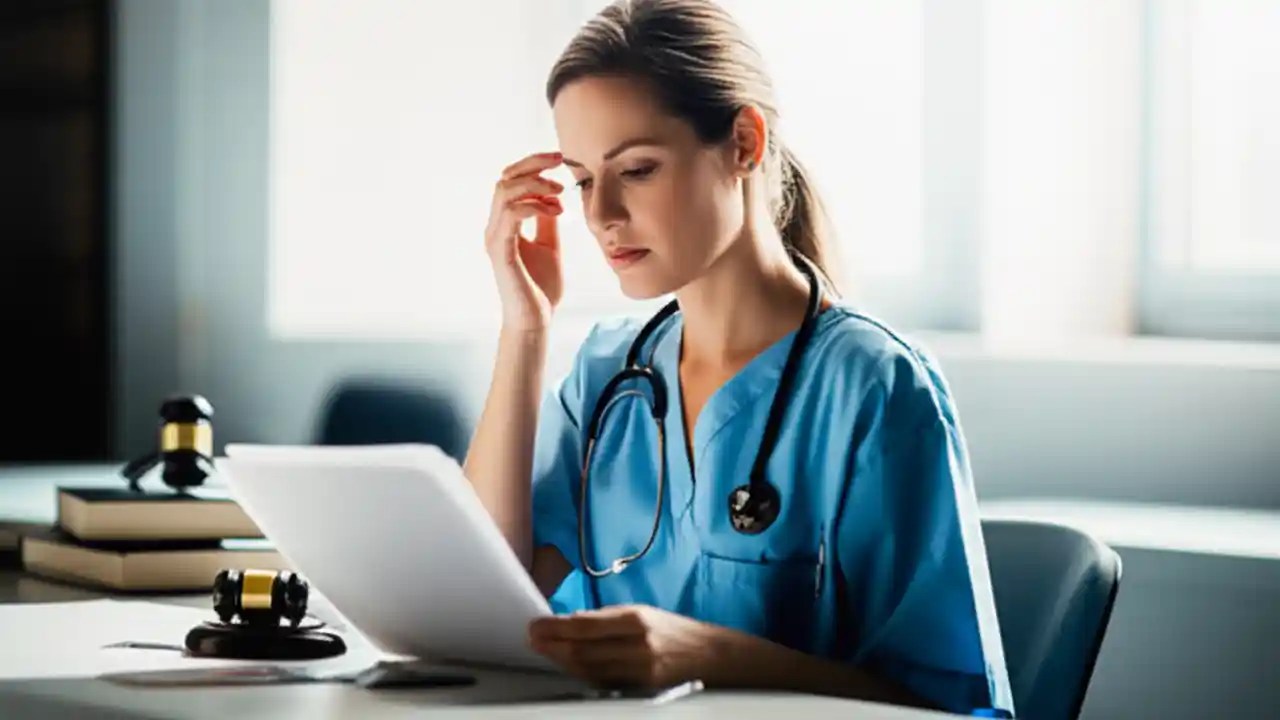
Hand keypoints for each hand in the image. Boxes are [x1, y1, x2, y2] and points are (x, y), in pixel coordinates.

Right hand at [484, 151, 566, 331]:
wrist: (536, 319)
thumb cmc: (541, 286)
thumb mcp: (550, 244)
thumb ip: (547, 220)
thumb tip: (554, 197)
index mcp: (505, 224)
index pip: (510, 181)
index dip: (532, 164)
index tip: (558, 159)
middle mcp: (495, 227)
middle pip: (504, 179)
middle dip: (532, 165)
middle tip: (558, 162)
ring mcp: (496, 239)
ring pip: (504, 192)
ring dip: (534, 185)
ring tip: (558, 192)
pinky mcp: (501, 252)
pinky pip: (511, 216)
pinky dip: (533, 206)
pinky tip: (553, 211)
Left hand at [528, 605, 719, 689]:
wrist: (711, 658)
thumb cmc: (676, 632)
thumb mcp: (643, 613)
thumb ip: (607, 617)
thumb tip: (572, 620)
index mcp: (636, 621)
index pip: (585, 626)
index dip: (555, 628)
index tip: (536, 626)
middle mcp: (636, 647)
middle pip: (582, 652)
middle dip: (552, 646)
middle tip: (533, 639)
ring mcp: (638, 673)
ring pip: (588, 671)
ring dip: (562, 661)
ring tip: (545, 651)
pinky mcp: (639, 691)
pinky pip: (602, 683)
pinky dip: (582, 675)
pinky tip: (570, 666)